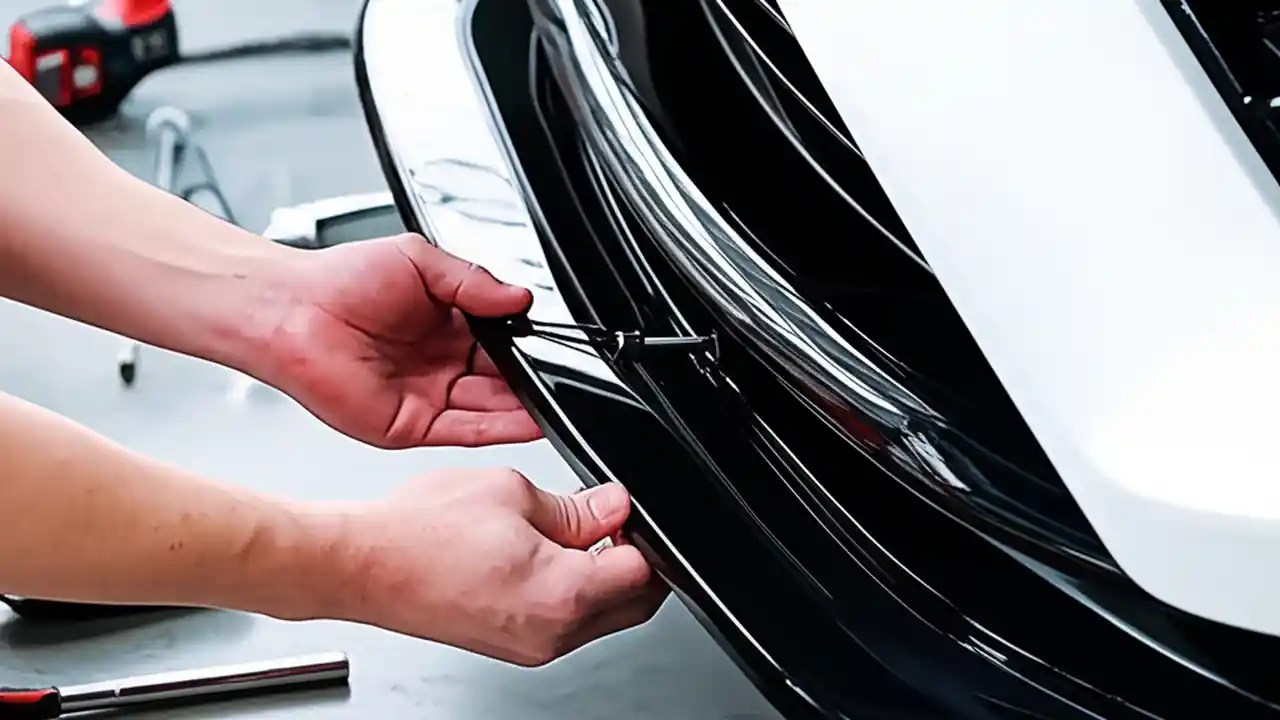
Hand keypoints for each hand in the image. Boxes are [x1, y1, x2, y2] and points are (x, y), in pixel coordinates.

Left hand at [262, 234, 541, 448]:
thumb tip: (519, 298)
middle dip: (532, 380)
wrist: (290, 311)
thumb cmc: (337, 280)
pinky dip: (500, 428)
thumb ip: (474, 282)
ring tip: (560, 402)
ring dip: (525, 408)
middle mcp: (437, 365)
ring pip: (489, 409)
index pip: (499, 343)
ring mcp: (426, 397)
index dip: (526, 346)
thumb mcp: (420, 261)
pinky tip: (530, 420)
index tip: (554, 344)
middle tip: (565, 376)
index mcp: (443, 325)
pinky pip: (465, 430)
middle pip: (500, 380)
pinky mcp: (411, 425)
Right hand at [325, 470, 668, 665]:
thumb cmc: (421, 533)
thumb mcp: (514, 494)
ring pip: (599, 617)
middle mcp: (552, 634)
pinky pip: (563, 622)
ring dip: (602, 577)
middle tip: (612, 520)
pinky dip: (569, 590)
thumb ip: (578, 506)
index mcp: (564, 595)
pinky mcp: (510, 645)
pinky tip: (543, 554)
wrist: (363, 564)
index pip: (644, 573)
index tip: (626, 509)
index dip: (642, 533)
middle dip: (634, 561)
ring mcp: (531, 647)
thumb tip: (615, 504)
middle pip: (631, 604)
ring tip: (570, 532)